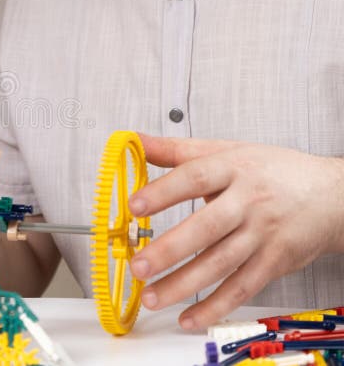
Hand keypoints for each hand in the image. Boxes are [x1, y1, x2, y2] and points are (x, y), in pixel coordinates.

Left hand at [128, 134, 343, 329]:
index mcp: (233, 168)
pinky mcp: (274, 262)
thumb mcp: (228, 150)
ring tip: (151, 296)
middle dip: (169, 249)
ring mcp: (262, 235)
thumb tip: (135, 140)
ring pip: (220, 264)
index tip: (134, 205)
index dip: (164, 192)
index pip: (195, 177)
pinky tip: (189, 318)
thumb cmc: (274, 172)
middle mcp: (248, 202)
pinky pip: (241, 288)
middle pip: (207, 227)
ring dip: (183, 285)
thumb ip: (179, 150)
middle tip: (138, 265)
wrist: (333, 196)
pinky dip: (215, 306)